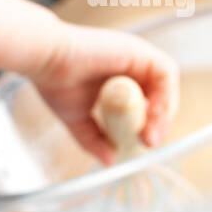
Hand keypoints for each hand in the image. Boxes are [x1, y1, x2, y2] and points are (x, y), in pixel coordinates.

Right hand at [27, 21, 179, 163]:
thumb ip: (94, 139)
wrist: (45, 61)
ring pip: (165, 88)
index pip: (145, 107)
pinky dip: (164, 95)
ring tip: (148, 133)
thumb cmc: (54, 82)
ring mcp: (137, 58)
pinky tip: (151, 113)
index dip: (147, 127)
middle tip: (147, 142)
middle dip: (157, 124)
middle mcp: (131, 69)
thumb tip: (110, 160)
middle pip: (159, 98)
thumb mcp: (77, 119)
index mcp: (118, 83)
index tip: (139, 144)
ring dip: (162, 113)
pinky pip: (165, 74)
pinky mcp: (140, 51)